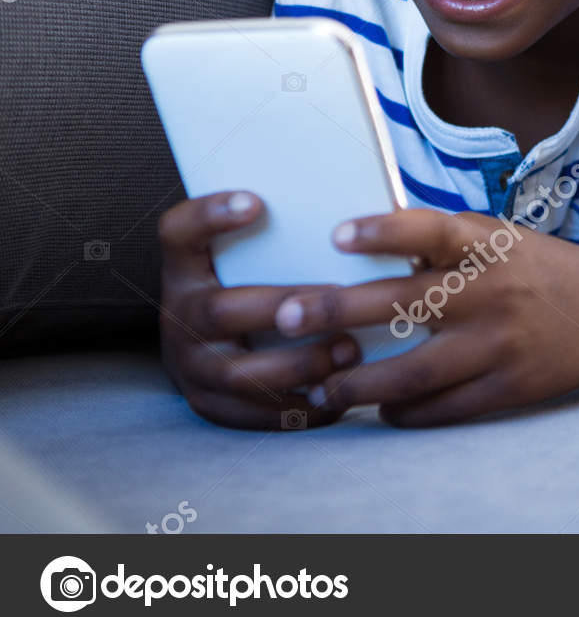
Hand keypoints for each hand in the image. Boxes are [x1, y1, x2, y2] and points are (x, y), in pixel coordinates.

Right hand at [157, 191, 363, 429]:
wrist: (206, 348)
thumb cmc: (251, 284)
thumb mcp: (248, 256)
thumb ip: (282, 236)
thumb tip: (363, 212)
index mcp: (186, 268)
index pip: (179, 232)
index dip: (209, 216)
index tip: (255, 202)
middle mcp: (180, 315)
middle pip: (220, 312)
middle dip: (283, 307)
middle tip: (338, 297)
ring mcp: (190, 365)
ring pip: (240, 374)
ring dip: (300, 364)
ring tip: (350, 350)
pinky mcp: (210, 405)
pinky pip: (253, 415)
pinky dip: (299, 408)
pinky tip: (340, 393)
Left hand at [271, 209, 578, 426]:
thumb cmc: (540, 267)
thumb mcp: (499, 237)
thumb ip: (444, 239)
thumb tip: (364, 236)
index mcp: (488, 246)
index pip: (431, 231)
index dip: (385, 231)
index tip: (337, 234)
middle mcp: (493, 293)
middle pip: (404, 304)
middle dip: (336, 310)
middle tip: (284, 315)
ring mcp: (501, 345)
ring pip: (415, 373)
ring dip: (358, 384)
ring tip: (319, 390)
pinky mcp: (510, 388)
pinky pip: (445, 409)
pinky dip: (406, 414)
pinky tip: (379, 411)